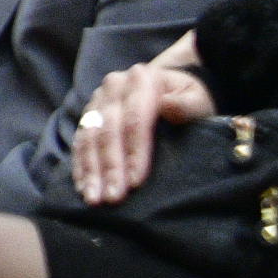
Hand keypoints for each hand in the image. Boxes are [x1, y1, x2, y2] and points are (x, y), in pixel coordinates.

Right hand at [76, 38, 216, 205]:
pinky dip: (81, 166)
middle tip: (112, 197)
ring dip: (90, 170)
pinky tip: (83, 187)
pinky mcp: (88, 116)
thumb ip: (186, 104)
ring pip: (89, 138)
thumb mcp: (198, 98)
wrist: (173, 88)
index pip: (134, 119)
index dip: (134, 152)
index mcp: (141, 80)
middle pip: (108, 130)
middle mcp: (113, 87)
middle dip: (109, 167)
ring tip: (94, 198)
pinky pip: (79, 142)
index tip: (135, 182)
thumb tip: (167, 106)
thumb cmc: (190, 99)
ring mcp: (97, 101)